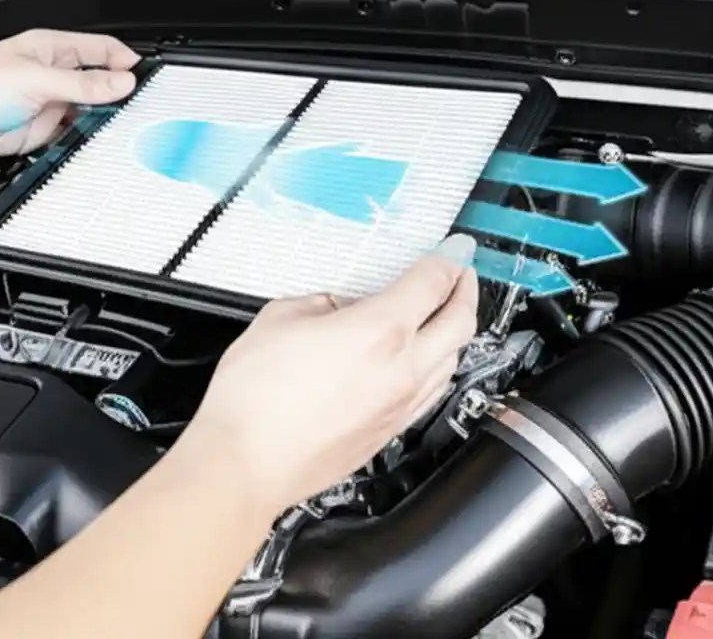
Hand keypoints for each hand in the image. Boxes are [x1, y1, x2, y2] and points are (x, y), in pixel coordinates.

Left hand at [0, 29, 139, 158]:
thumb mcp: (36, 81)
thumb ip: (83, 84)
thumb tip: (122, 81)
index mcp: (50, 49)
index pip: (101, 49)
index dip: (125, 61)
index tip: (145, 79)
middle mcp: (51, 74)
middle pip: (99, 81)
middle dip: (117, 93)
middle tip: (136, 107)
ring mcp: (48, 103)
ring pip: (88, 110)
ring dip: (101, 118)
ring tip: (116, 126)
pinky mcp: (42, 130)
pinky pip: (73, 135)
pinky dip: (84, 139)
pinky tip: (92, 142)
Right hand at [176, 235, 479, 515]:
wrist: (247, 463)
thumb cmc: (255, 399)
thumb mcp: (278, 320)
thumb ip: (317, 304)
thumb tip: (334, 307)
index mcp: (379, 330)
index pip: (433, 283)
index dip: (449, 259)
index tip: (454, 250)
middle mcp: (402, 368)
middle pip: (460, 322)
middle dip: (465, 291)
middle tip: (460, 275)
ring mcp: (400, 405)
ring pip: (452, 361)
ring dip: (454, 332)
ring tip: (443, 317)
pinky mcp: (390, 431)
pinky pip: (431, 392)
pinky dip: (437, 367)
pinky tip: (422, 363)